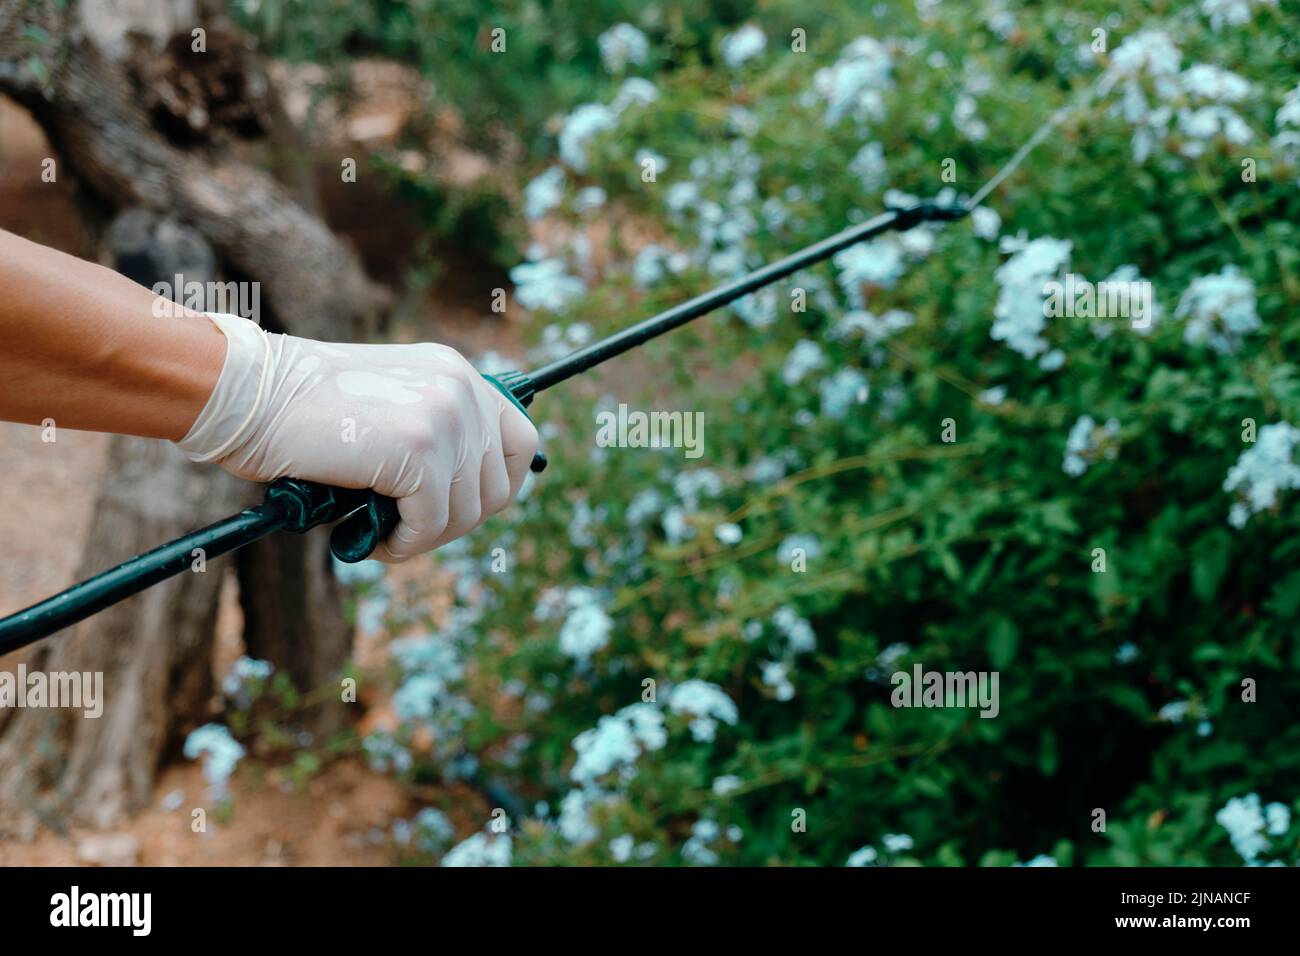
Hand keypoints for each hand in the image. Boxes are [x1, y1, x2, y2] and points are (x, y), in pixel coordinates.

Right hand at [177, 312, 538, 560]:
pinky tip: (372, 539)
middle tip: (407, 530)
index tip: (461, 509)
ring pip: (466, 512)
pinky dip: (404, 544)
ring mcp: (444, 417)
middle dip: (454, 522)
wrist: (249, 393)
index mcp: (456, 373)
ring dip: (425, 537)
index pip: (520, 440)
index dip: (499, 486)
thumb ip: (431, 432)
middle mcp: (461, 389)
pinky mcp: (420, 450)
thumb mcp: (386, 406)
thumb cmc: (300, 411)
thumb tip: (463, 496)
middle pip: (498, 486)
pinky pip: (432, 523)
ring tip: (382, 533)